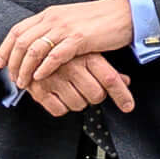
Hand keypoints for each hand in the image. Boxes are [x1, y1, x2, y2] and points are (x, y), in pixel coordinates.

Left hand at [0, 0, 136, 98]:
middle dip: (13, 63)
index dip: (5, 48)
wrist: (126, 14)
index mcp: (50, 14)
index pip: (18, 30)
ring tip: (23, 84)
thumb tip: (41, 45)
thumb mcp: (71, 20)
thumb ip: (54, 30)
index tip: (0, 64)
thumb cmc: (101, 21)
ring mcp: (65, 28)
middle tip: (12, 79)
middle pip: (22, 41)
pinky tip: (40, 78)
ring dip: (25, 69)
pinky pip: (55, 56)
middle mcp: (53, 19)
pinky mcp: (79, 38)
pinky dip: (44, 68)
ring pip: (34, 50)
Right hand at [22, 52, 138, 118]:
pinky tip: (60, 95)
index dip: (122, 95)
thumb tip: (126, 81)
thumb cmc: (66, 53)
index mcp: (87, 56)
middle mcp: (71, 67)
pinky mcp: (38, 90)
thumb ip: (107, 70)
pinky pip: (59, 110)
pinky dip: (62, 107)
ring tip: (72, 89)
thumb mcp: (89, 54)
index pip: (110, 79)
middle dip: (95, 96)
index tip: (128, 107)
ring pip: (79, 105)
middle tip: (88, 88)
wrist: (31, 48)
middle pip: (96, 95)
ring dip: (78, 102)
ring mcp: (54, 79)